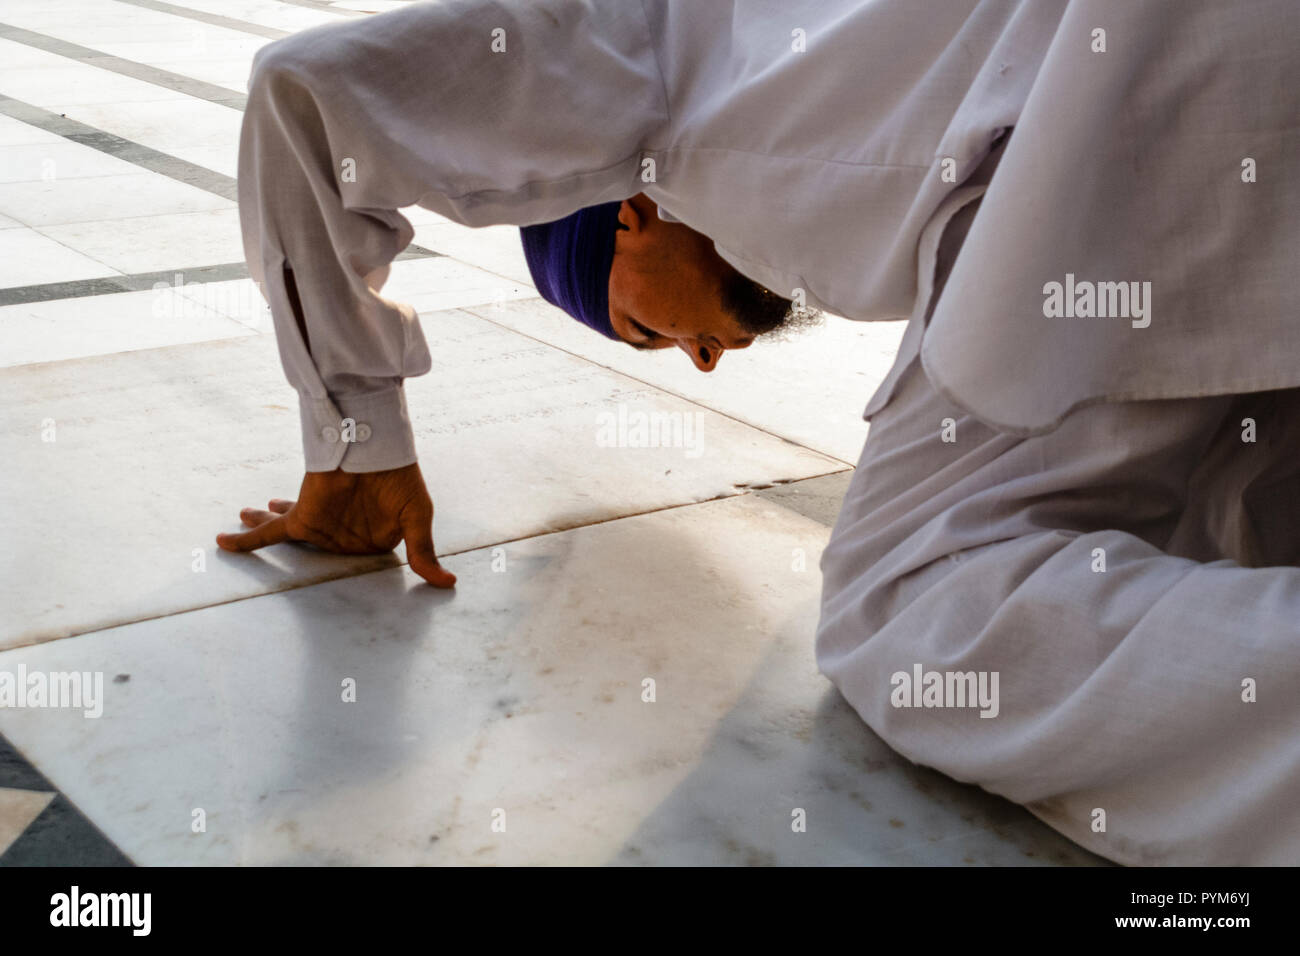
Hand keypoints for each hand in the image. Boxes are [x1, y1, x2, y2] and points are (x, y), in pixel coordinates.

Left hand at [216, 462, 455, 587]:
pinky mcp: (301, 518)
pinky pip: (269, 535)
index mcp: (373, 541)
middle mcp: (343, 537)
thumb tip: (450, 584)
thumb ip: (423, 553)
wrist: (374, 444)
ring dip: (262, 529)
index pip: (358, 563)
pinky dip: (246, 542)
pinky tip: (221, 544)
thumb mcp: (417, 518)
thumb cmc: (401, 478)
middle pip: (315, 554)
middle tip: (276, 567)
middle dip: (296, 553)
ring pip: (288, 541)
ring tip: (240, 524)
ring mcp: (321, 528)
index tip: (342, 592)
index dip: (349, 576)